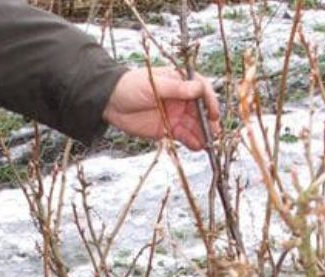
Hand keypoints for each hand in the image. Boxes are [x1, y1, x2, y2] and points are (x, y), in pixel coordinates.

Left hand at [102, 67, 220, 150]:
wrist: (109, 102)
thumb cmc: (130, 86)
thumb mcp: (153, 84)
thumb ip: (176, 89)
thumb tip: (199, 87)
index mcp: (179, 82)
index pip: (201, 90)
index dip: (209, 101)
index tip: (213, 112)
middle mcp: (181, 99)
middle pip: (201, 110)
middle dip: (209, 121)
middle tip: (214, 133)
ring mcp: (176, 114)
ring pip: (195, 125)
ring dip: (203, 134)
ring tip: (208, 144)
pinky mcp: (168, 129)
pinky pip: (184, 136)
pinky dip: (192, 142)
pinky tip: (198, 147)